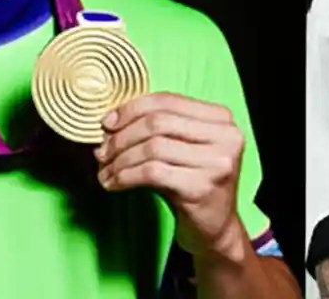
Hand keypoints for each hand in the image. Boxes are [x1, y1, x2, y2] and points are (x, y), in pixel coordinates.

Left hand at [95, 92, 247, 258]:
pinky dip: (125, 176)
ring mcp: (216, 162)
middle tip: (102, 151)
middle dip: (122, 136)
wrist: (215, 228)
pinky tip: (114, 184)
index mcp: (221, 118)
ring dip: (120, 160)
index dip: (131, 109)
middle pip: (158, 122)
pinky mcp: (201, 187)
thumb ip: (159, 128)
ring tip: (106, 171)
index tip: (107, 123)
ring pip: (152, 147)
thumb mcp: (184, 148)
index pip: (168, 100)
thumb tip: (111, 121)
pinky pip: (151, 173)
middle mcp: (226, 137)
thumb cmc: (193, 184)